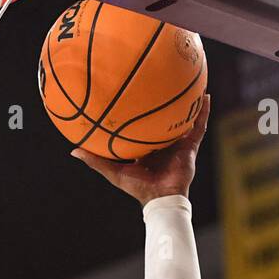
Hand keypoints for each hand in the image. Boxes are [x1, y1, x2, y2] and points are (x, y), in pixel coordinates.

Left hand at [71, 93, 209, 205]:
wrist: (161, 198)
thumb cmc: (137, 187)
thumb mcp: (114, 171)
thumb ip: (96, 161)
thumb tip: (73, 150)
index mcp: (146, 150)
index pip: (143, 128)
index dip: (140, 114)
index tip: (134, 95)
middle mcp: (162, 145)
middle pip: (163, 120)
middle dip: (163, 104)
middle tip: (161, 81)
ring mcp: (177, 145)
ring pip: (182, 120)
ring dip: (186, 103)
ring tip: (189, 81)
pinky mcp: (190, 147)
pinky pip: (198, 126)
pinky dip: (202, 112)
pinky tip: (205, 95)